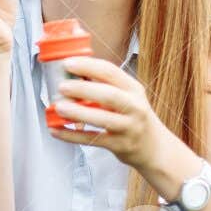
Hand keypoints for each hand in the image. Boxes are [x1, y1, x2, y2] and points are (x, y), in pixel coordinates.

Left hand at [49, 55, 166, 168]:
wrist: (154, 147)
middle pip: (109, 95)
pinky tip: (56, 130)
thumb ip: (105, 86)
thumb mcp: (128, 97)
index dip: (88, 66)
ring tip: (59, 107)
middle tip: (62, 86)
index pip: (111, 72)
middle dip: (83, 89)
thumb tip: (70, 76)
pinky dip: (72, 135)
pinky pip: (93, 139)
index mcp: (133, 89)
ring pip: (103, 119)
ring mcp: (129, 127)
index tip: (67, 63)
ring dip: (78, 112)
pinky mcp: (120, 145)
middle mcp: (134, 106)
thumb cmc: (134, 117)